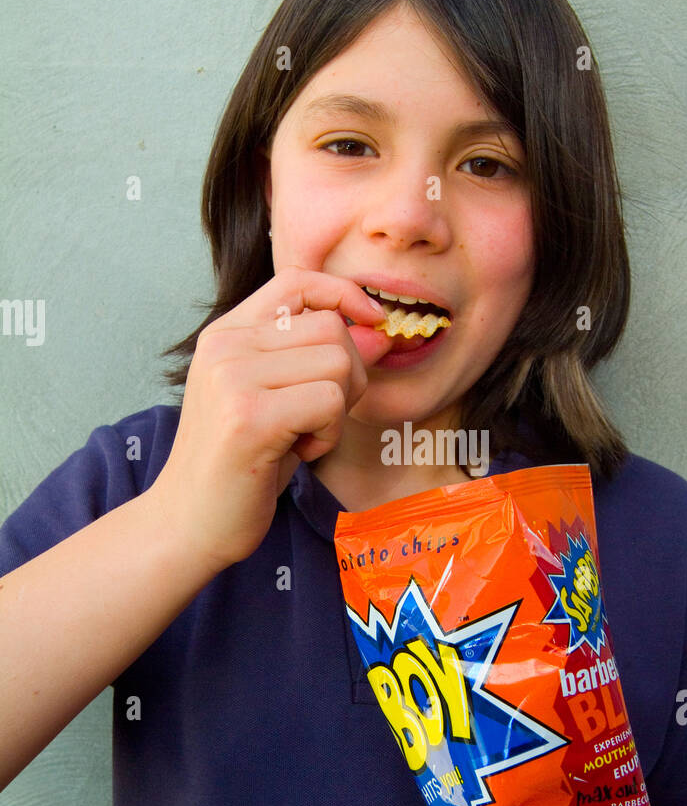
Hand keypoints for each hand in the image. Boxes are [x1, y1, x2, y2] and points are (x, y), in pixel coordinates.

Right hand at [146, 266, 392, 572]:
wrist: (188, 524)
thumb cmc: (240, 466)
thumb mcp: (275, 398)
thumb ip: (317, 359)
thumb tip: (379, 330)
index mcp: (226, 334)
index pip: (297, 282)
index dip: (344, 293)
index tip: (373, 322)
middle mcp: (225, 346)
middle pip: (332, 328)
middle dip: (351, 375)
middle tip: (320, 418)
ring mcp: (233, 378)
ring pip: (339, 363)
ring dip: (338, 411)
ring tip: (302, 437)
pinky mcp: (249, 416)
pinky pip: (330, 401)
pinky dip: (329, 433)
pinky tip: (298, 452)